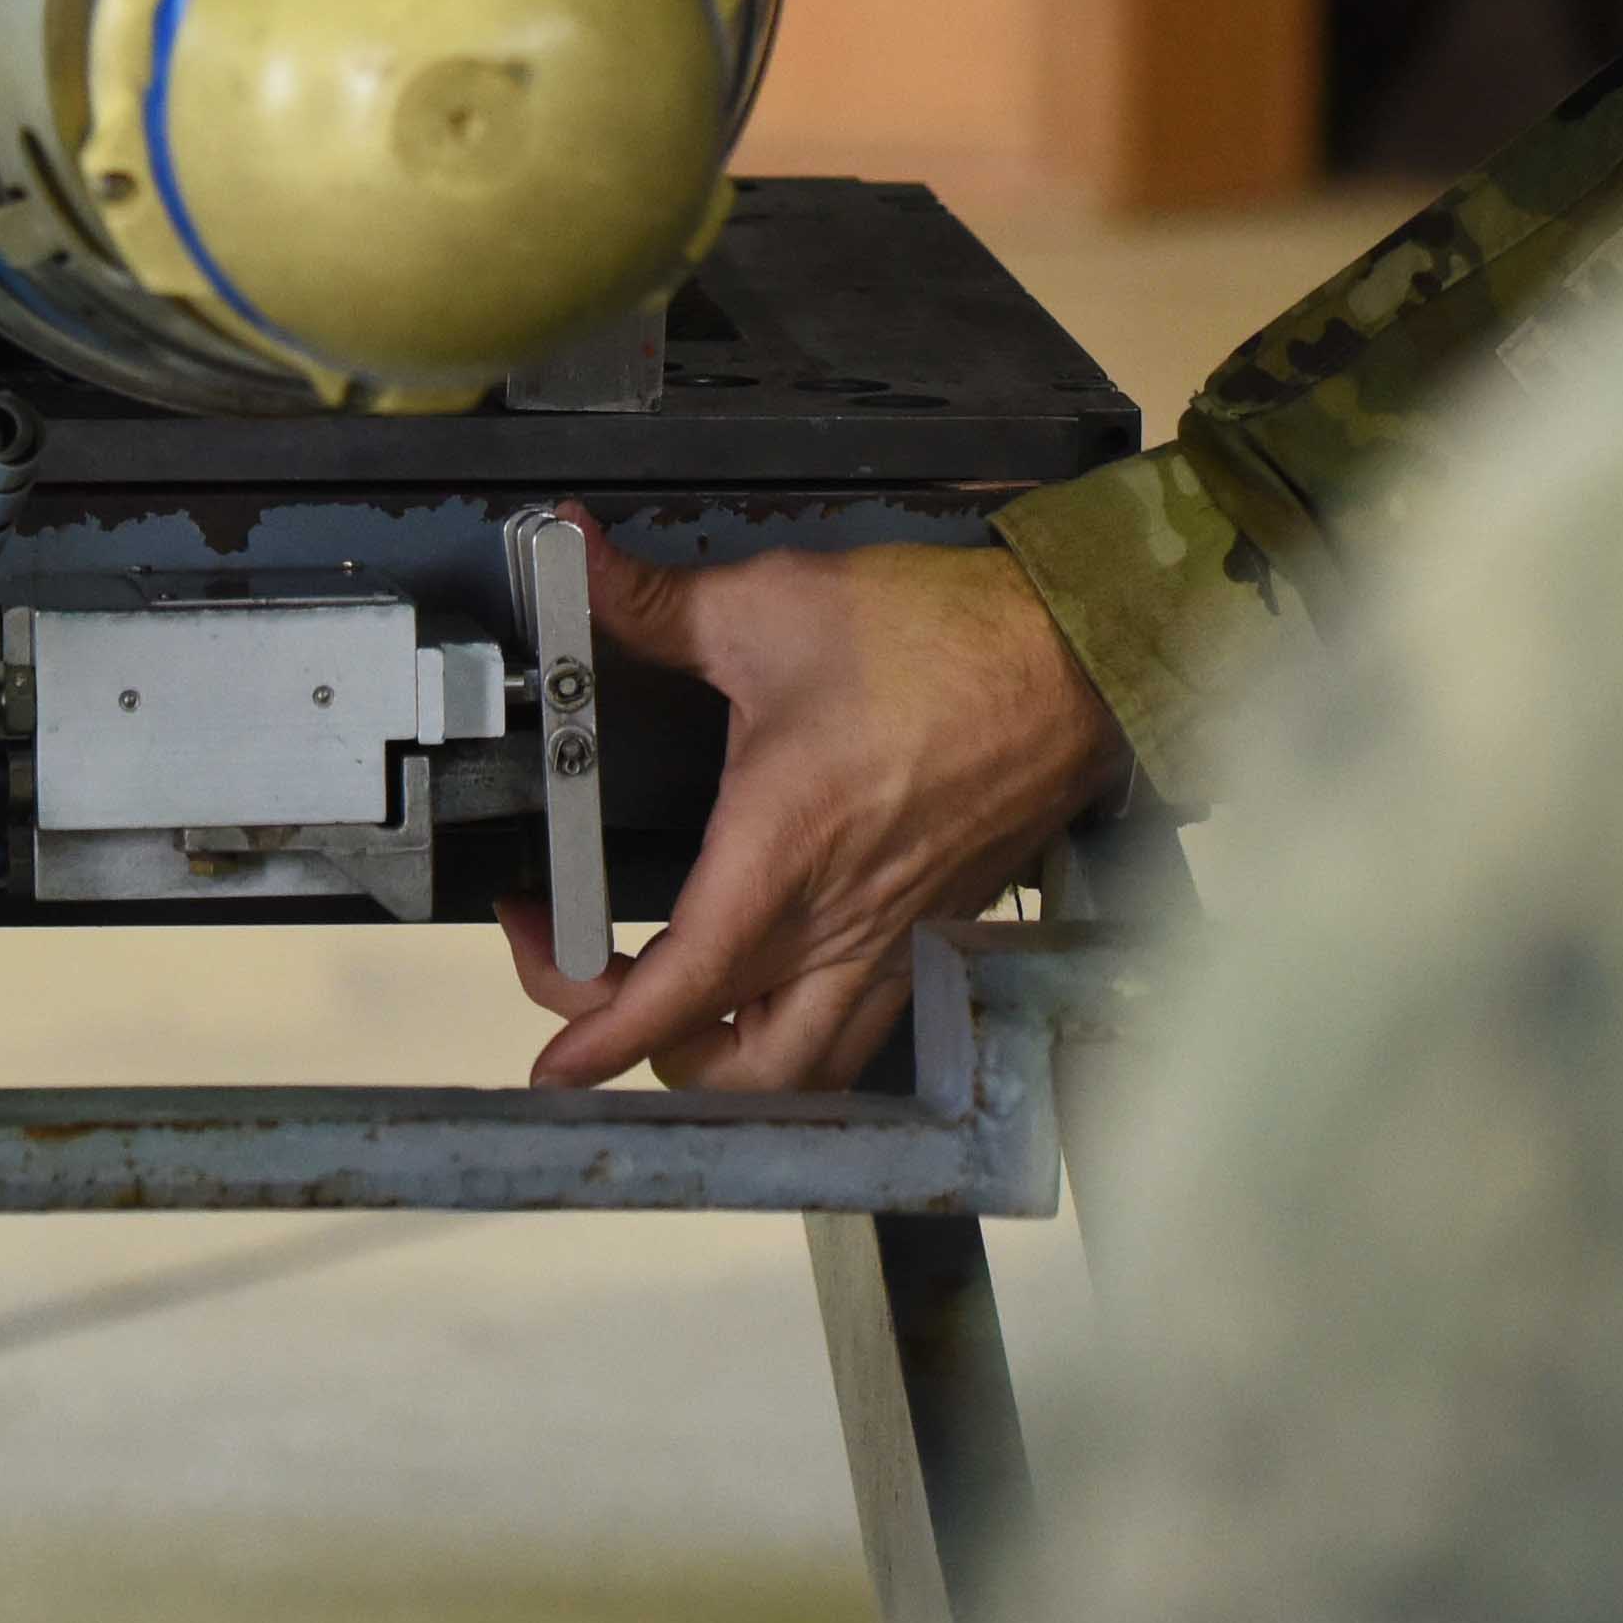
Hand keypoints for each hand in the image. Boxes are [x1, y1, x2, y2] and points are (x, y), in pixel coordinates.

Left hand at [502, 534, 1118, 1090]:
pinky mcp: (934, 935)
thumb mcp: (766, 604)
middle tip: (597, 988)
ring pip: (804, 1071)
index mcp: (780, 857)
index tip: (550, 1062)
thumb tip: (569, 552)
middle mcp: (837, 925)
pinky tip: (772, 982)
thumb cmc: (937, 639)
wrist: (1072, 658)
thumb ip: (650, 599)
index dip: (597, 1038)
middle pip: (729, 1069)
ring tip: (677, 1006)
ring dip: (730, 1063)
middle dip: (646, 1057)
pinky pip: (861, 1029)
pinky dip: (802, 1035)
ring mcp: (895, 943)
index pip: (674, 994)